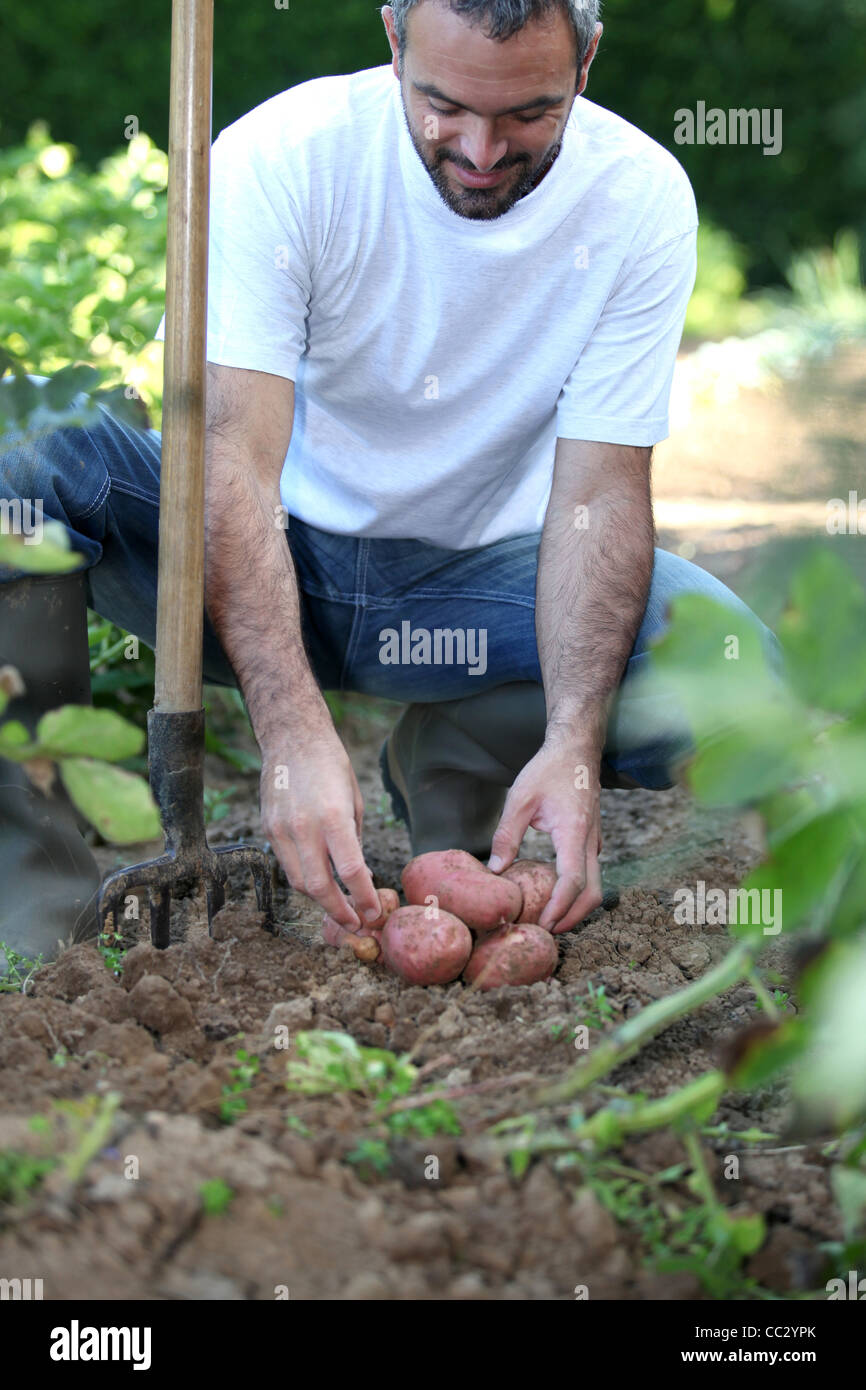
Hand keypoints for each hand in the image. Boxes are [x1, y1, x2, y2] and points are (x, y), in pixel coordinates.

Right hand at [259, 728, 380, 931]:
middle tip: (355, 923)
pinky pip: (286, 864)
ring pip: (298, 882)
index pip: (350, 871)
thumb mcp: (355, 800)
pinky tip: (319, 881)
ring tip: (339, 906)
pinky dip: (303, 878)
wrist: (292, 737)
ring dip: (320, 899)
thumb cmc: (331, 765)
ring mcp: (280, 829)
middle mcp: (304, 826)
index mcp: (333, 817)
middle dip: (338, 911)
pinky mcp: (267, 828)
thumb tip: (357, 876)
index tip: (373, 913)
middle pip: (318, 887)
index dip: (363, 899)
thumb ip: (354, 841)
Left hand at [486, 734, 602, 933]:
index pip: (574, 881)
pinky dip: (575, 892)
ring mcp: (594, 842)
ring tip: (547, 920)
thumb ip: (507, 834)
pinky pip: (589, 874)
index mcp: (574, 831)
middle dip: (572, 918)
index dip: (559, 908)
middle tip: (545, 932)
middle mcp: (590, 841)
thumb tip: (495, 870)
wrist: (576, 749)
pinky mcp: (590, 841)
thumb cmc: (548, 770)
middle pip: (592, 893)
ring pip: (594, 886)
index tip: (543, 925)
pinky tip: (551, 895)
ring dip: (575, 907)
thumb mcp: (520, 798)